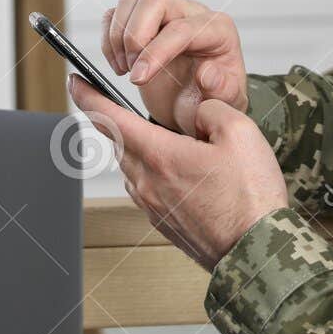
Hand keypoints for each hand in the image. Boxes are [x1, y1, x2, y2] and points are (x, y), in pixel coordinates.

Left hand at [68, 74, 286, 270]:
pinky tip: (178, 170)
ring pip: (131, 166)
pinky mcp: (163, 222)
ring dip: (138, 147)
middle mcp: (148, 183)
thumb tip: (199, 110)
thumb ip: (212, 108)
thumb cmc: (250, 198)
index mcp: (160, 156)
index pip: (109, 119)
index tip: (76, 82)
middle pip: (118, 142)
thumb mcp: (241, 132)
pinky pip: (145, 188)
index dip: (89, 97)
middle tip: (122, 104)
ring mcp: (153, 206)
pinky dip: (151, 171)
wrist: (256, 251)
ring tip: (164, 138)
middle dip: (118, 120)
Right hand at [102, 0, 247, 134]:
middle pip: (156, 0)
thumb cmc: (209, 100)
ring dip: (119, 35)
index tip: (139, 79)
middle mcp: (191, 13)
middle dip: (135, 37)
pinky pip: (115, 12)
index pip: (182, 29)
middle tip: (133, 71)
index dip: (155, 53)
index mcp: (217, 29)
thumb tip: (207, 74)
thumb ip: (222, 90)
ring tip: (126, 68)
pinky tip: (119, 63)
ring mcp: (165, 12)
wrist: (195, 104)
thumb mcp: (223, 104)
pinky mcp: (141, 19)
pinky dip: (108, 38)